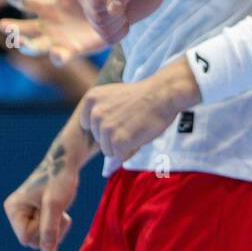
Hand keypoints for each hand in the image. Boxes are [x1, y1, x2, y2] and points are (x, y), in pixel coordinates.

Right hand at [0, 0, 105, 64]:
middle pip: (24, 29)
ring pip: (36, 46)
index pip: (26, 3)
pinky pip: (62, 56)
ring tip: (20, 41)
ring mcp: (58, 39)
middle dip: (12, 28)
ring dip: (26, 45)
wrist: (116, 9)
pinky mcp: (73, 50)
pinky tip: (56, 52)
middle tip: (4, 25)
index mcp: (47, 7)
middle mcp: (48, 25)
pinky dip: (57, 57)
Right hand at [3, 138, 81, 250]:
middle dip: (50, 229)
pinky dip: (56, 226)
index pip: (26, 238)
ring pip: (41, 238)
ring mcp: (25, 215)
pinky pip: (46, 233)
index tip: (51, 213)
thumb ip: (50, 229)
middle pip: (33, 240)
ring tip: (59, 208)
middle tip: (58, 209)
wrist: (65, 163)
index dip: (42, 231)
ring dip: (55, 227)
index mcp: (14, 209)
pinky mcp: (35, 216)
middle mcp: (16, 213)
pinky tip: (59, 211)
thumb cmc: (59, 179)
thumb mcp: (56, 204)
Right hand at [44, 0, 166, 45]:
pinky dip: (121, 30)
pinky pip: (108, 38)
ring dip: (120, 21)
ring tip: (125, 6)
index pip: (96, 1)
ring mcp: (90, 12)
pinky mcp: (99, 26)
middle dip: (118, 12)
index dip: (113, 1)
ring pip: (102, 29)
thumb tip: (112, 10)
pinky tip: (125, 17)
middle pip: (98, 17)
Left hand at [78, 60, 197, 164]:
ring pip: (108, 150)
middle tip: (132, 122)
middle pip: (99, 139)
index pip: (89, 124)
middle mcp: (95, 114)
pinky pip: (120, 157)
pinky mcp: (118, 142)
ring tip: (136, 128)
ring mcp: (106, 129)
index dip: (106, 125)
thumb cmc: (144, 95)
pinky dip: (131, 151)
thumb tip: (103, 148)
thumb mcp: (115, 98)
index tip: (121, 115)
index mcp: (91, 99)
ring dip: (123, 145)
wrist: (162, 94)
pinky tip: (140, 135)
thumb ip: (103, 116)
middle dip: (115, 136)